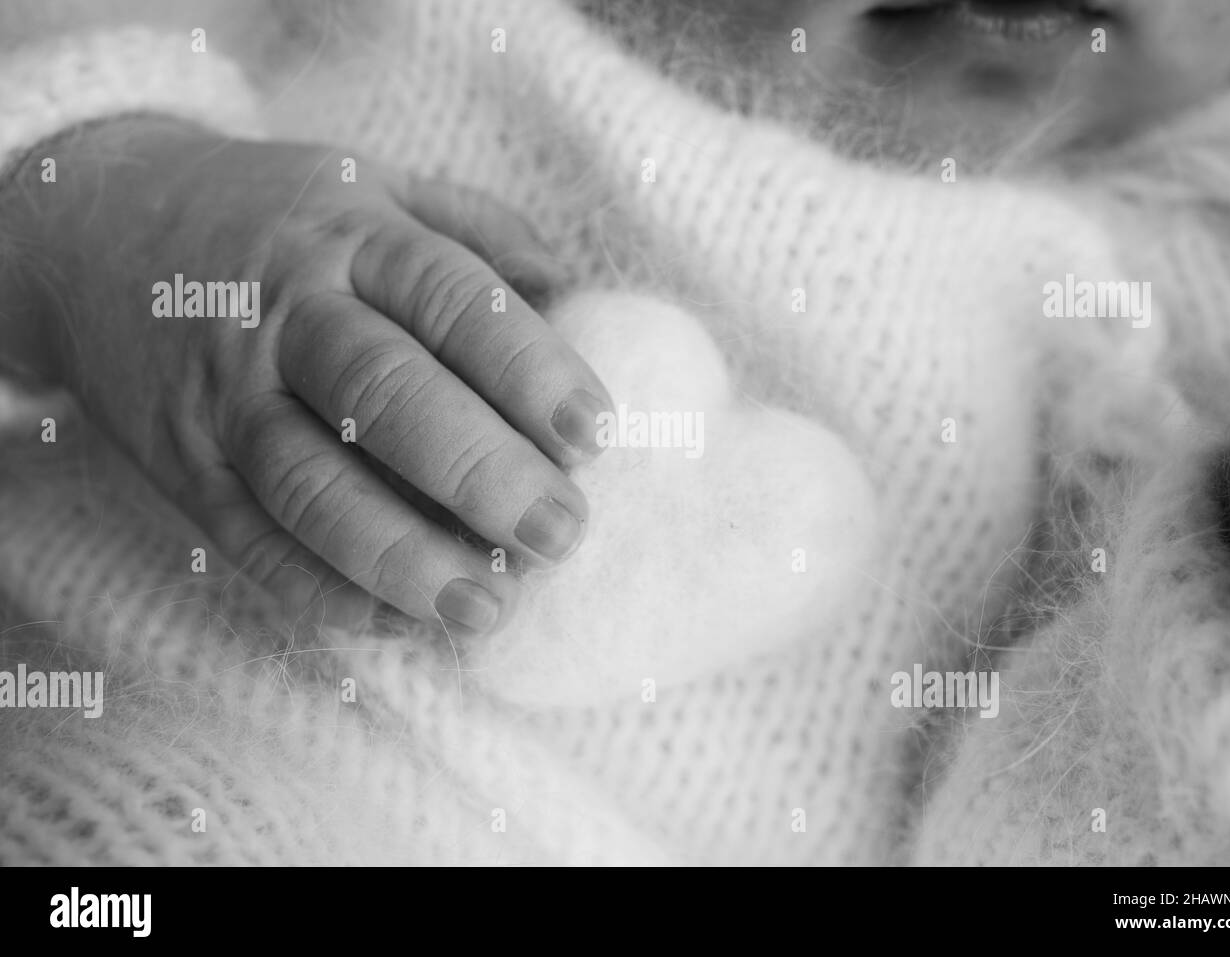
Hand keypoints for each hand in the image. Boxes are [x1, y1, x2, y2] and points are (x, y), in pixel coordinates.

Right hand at [4, 117, 611, 634]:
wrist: (96, 229)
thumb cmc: (281, 217)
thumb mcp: (377, 184)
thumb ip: (481, 232)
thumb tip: (577, 300)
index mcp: (352, 236)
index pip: (450, 300)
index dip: (527, 368)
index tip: (595, 434)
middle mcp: (285, 315)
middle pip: (385, 397)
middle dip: (481, 472)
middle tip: (561, 532)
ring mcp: (225, 396)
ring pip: (313, 487)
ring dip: (406, 557)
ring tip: (490, 607)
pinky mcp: (184, 465)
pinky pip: (254, 542)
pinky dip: (327, 593)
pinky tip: (402, 625)